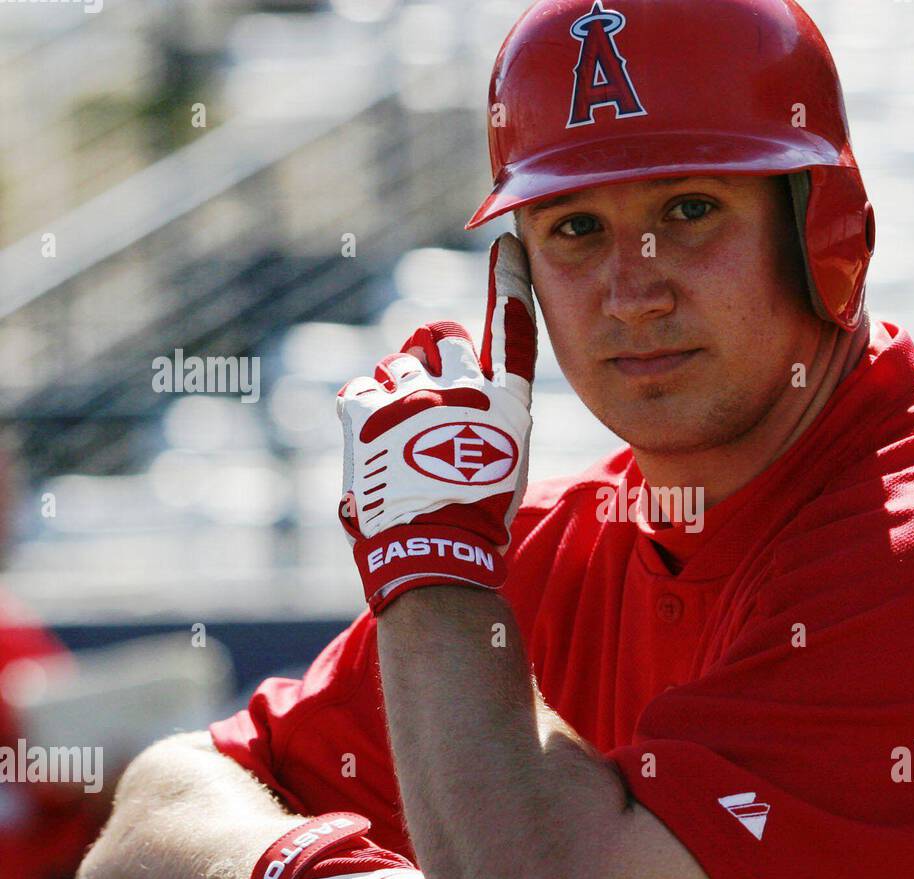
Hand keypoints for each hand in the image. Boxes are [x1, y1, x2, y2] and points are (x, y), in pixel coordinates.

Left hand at [336, 233, 536, 611]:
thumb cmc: (477, 521)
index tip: (506, 245)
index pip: (511, 332)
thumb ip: (489, 424)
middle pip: (439, 339)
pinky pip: (357, 391)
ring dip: (394, 387)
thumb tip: (464, 410)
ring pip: (395, 365)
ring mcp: (411, 399)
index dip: (509, 285)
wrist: (435, 552)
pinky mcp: (367, 415)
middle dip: (429, 356)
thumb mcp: (507, 468)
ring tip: (396, 434)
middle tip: (422, 397)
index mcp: (504, 404)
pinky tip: (370, 441)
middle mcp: (461, 391)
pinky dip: (361, 410)